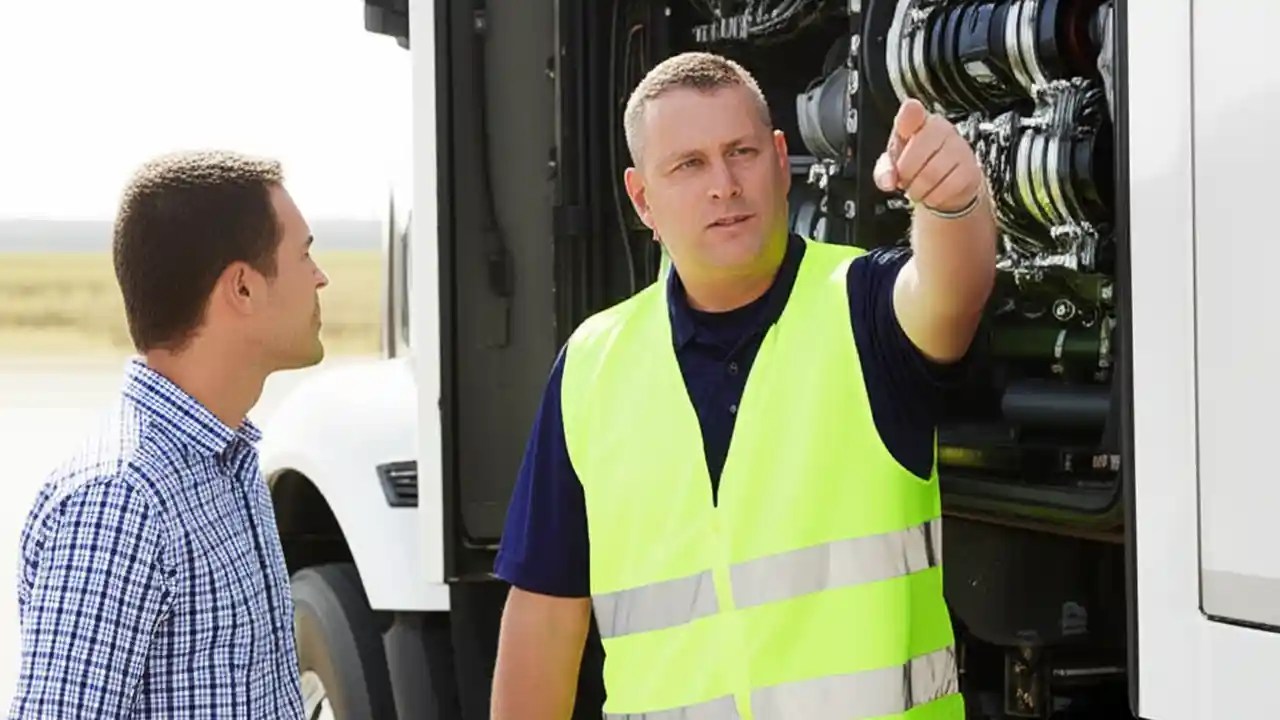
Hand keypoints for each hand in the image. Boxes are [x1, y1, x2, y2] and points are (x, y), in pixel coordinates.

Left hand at [873, 99, 982, 214]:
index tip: (904, 129)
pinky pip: (949, 187)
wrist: (945, 184)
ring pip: (932, 174)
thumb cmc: (916, 166)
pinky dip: (936, 197)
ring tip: (919, 189)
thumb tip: (887, 181)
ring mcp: (960, 147)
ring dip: (920, 190)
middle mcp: (941, 128)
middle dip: (906, 176)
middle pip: (916, 154)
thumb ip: (885, 170)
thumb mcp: (894, 165)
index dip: (909, 115)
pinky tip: (934, 194)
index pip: (912, 111)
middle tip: (907, 181)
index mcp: (917, 122)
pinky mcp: (971, 169)